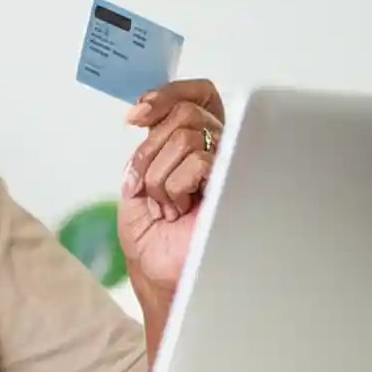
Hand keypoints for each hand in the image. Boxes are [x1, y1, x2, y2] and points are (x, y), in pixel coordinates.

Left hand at [118, 79, 224, 292]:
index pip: (199, 94)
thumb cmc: (154, 242)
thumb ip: (145, 147)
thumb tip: (143, 114)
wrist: (162, 278)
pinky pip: (198, 159)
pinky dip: (175, 185)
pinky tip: (183, 210)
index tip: (137, 115)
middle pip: (185, 112)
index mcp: (198, 146)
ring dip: (160, 176)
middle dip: (152, 151)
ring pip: (187, 135)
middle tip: (151, 188)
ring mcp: (230, 166)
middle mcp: (219, 151)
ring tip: (169, 205)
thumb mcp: (135, 184)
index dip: (169, 93)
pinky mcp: (236, 183)